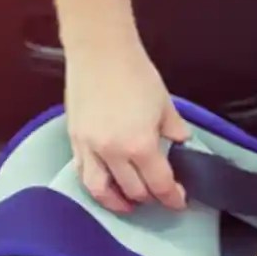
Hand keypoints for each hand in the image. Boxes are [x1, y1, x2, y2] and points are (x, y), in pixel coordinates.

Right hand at [64, 34, 190, 212]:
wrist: (100, 51)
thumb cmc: (133, 72)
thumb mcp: (164, 104)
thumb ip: (174, 129)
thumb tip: (182, 142)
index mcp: (140, 146)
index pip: (159, 184)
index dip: (172, 197)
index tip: (178, 199)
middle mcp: (113, 153)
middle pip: (132, 191)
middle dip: (149, 198)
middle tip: (158, 195)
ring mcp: (90, 148)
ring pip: (101, 190)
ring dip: (116, 202)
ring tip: (127, 203)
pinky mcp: (75, 140)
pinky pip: (83, 172)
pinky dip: (95, 183)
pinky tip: (104, 182)